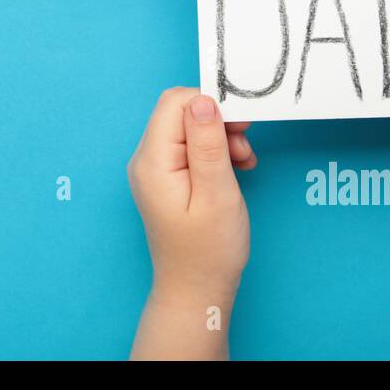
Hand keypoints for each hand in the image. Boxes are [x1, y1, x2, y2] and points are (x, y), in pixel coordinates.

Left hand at [128, 88, 255, 359]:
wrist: (196, 289)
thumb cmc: (209, 250)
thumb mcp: (217, 193)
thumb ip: (208, 144)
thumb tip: (202, 101)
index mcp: (153, 162)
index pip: (175, 103)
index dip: (210, 105)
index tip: (241, 126)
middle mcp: (146, 160)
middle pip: (180, 112)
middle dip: (217, 121)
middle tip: (243, 149)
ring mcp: (154, 169)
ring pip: (188, 127)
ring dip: (220, 137)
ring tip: (242, 163)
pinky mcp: (166, 177)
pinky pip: (189, 146)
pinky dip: (214, 150)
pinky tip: (234, 168)